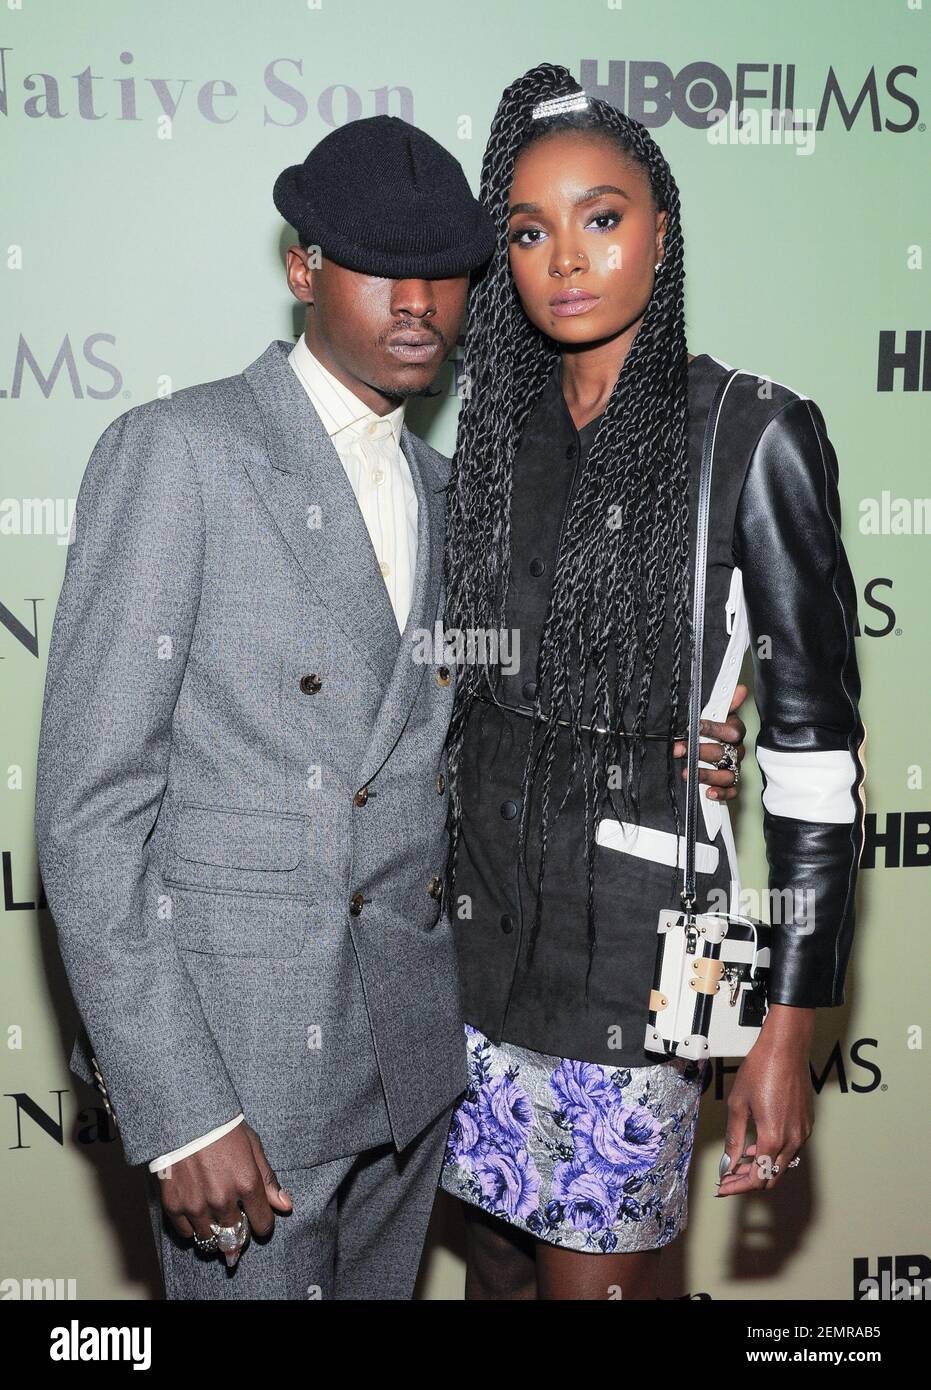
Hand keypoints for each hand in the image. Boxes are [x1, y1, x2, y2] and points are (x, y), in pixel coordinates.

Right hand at [155, 1122, 292, 1266]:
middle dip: (239, 1230)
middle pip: (236, 1236)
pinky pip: (186, 1233)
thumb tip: (285, 1206)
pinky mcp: (174, 1206)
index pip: (263, 1224)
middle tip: (235, 1218)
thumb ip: (268, 1180)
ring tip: (215, 1219)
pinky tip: (197, 1214)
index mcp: (246, 1184)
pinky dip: (192, 1228)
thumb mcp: (253, 1146)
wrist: (184, 1118)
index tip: (258, 1220)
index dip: (263, 1224)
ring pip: (210, 1240)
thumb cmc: (222, 1128)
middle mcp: (222, 1199)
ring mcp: (196, 1205)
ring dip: (215, 1234)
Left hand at [672, 682, 747, 801]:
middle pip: (724, 752)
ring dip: (706, 774)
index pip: (732, 731)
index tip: (695, 726)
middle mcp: (736, 751)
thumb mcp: (714, 713)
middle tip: (680, 749)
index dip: (713, 728)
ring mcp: (734, 768)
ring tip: (687, 772)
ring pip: (727, 774)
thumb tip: (740, 689)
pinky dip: (721, 793)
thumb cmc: (712, 729)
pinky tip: (708, 792)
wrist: (710, 747)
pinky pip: (731, 791)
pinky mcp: (730, 784)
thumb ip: (725, 703)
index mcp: (734, 732)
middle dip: (699, 751)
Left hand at [717, 1005, 814, 1196]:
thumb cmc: (761, 1070)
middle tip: (729, 1176)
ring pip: (783, 1165)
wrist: (786, 1049)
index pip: (756, 1177)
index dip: (738, 1187)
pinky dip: (774, 1153)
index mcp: (773, 1137)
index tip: (724, 1187)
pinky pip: (791, 1150)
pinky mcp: (807, 1125)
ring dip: (762, 1166)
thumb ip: (734, 1137)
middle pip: (771, 1176)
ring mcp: (803, 1133)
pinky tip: (758, 1143)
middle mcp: (792, 1140)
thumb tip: (728, 1162)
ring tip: (741, 1158)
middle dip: (749, 1180)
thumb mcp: (738, 1105)